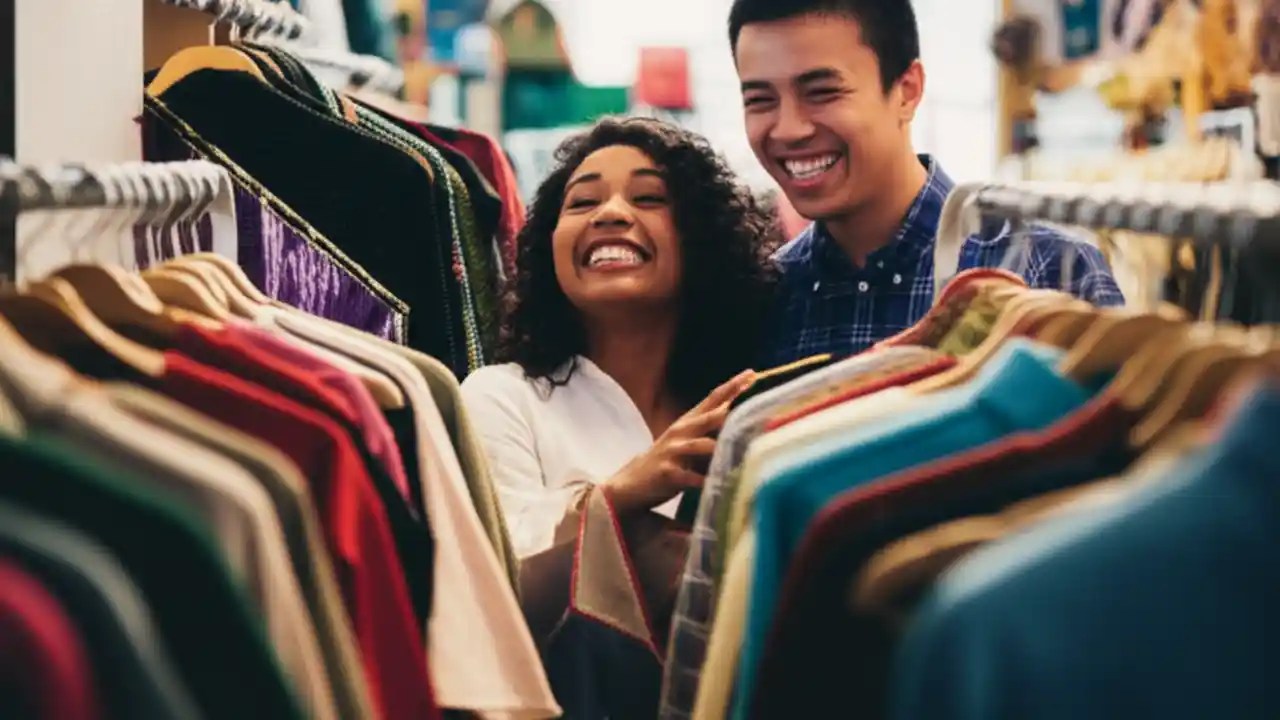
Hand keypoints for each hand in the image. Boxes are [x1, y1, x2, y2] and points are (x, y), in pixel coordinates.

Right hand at [605, 370, 755, 513]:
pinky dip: (704, 481)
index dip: (732, 386)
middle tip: (751, 400)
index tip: (751, 374)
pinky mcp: (667, 472)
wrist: (633, 481)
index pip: (713, 399)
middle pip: (709, 416)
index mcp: (689, 421)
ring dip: (719, 448)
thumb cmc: (669, 458)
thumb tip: (741, 415)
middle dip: (729, 407)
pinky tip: (718, 484)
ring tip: (741, 449)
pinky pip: (689, 477)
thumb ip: (710, 426)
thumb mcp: (688, 437)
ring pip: (700, 445)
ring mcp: (672, 451)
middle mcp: (681, 431)